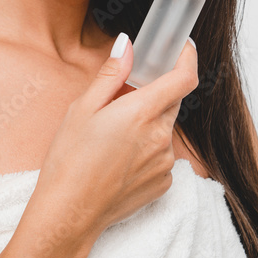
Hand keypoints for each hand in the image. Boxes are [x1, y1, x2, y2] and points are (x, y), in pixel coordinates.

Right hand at [26, 34, 198, 241]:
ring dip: (147, 125)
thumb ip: (110, 74)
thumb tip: (127, 45)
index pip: (184, 78)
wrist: (69, 212)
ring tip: (112, 139)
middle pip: (172, 102)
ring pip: (164, 130)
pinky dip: (146, 151)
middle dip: (154, 94)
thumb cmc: (69, 159)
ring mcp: (165, 163)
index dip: (188, 57)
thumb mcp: (82, 108)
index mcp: (141, 112)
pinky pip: (161, 156)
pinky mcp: (164, 184)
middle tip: (123, 99)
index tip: (181, 47)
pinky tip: (118, 160)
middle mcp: (161, 137)